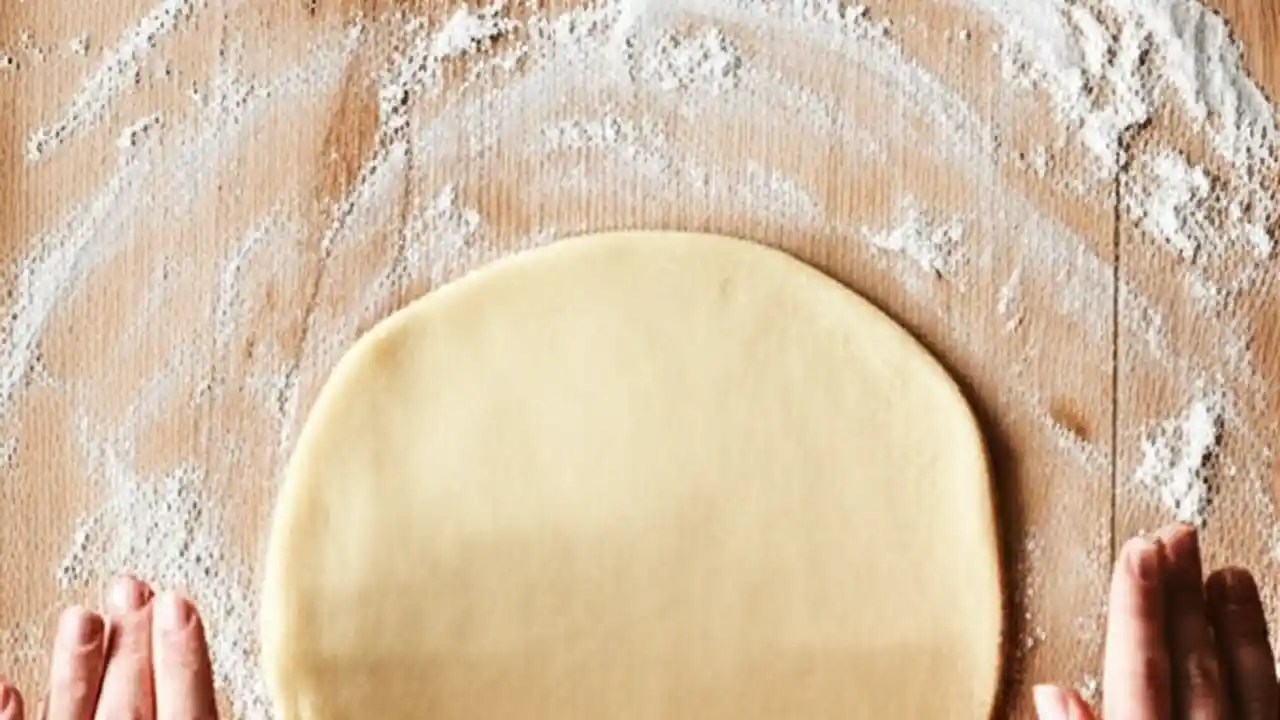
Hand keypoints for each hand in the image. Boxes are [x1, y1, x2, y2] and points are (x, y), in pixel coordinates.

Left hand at [0, 575, 217, 719]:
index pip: (189, 712)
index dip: (183, 657)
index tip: (178, 605)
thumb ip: (198, 710)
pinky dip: (10, 715)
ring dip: (78, 664)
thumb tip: (252, 706)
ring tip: (80, 617)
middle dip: (132, 642)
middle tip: (132, 592)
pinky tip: (5, 687)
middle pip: (129, 704)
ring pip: (71, 713)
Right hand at [1034, 523, 1277, 718]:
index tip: (1137, 553)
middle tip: (1175, 537)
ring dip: (1232, 623)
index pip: (1137, 670)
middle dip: (1180, 595)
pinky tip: (1251, 632)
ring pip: (1243, 681)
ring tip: (1226, 571)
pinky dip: (1258, 659)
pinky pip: (1271, 703)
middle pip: (1191, 664)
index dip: (1137, 609)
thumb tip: (1051, 693)